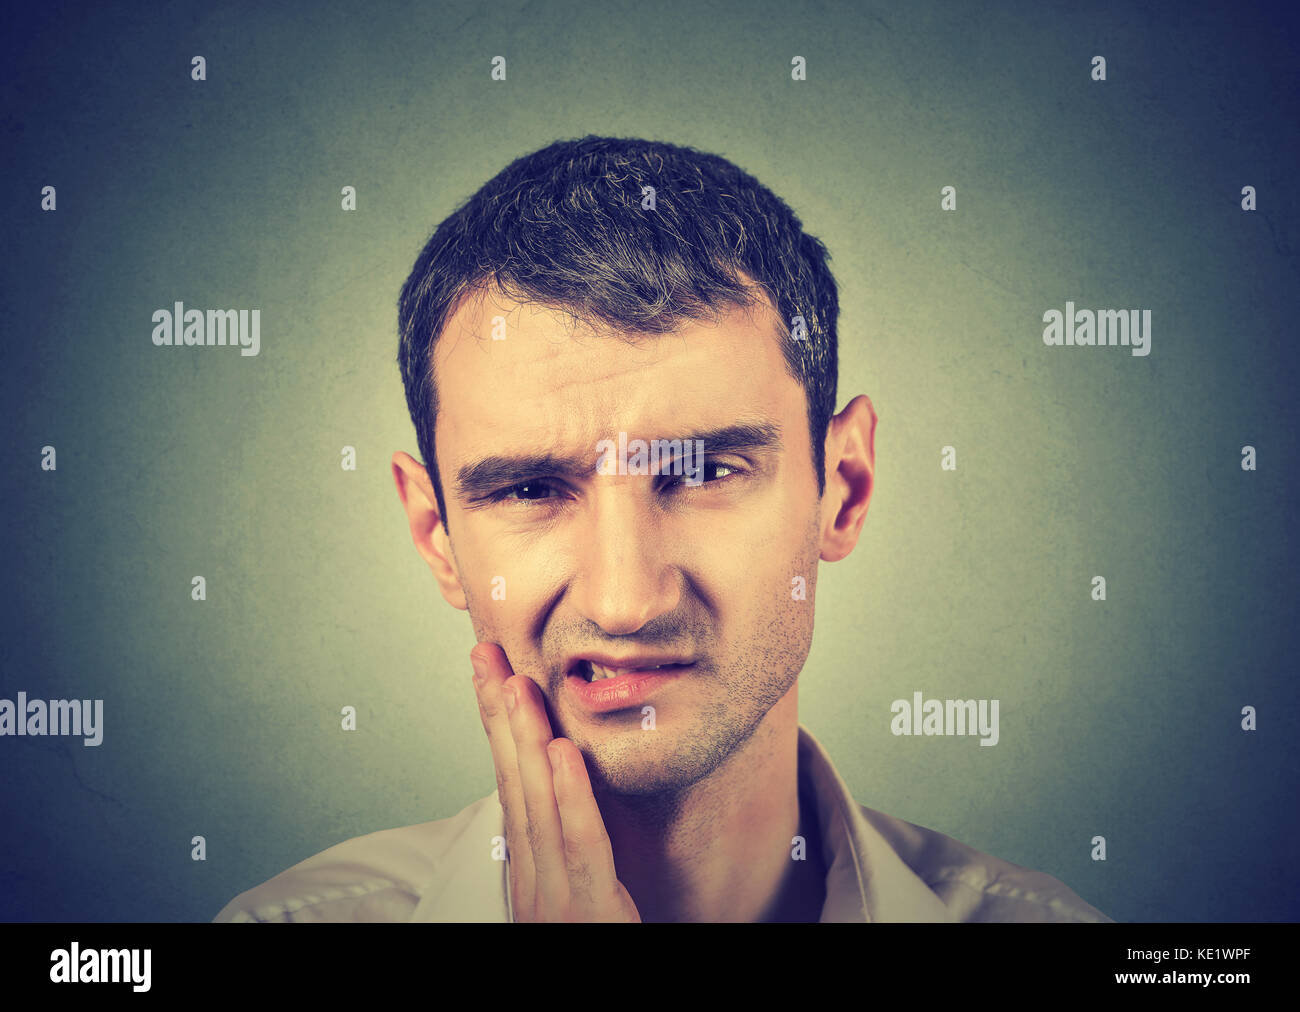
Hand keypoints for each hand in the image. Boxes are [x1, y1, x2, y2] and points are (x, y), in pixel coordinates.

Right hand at [470, 643, 640, 921]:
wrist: (598, 1003)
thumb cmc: (596, 946)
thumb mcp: (579, 894)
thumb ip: (568, 845)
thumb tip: (561, 787)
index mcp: (532, 868)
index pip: (512, 781)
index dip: (498, 723)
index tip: (491, 670)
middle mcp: (533, 877)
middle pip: (513, 781)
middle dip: (498, 713)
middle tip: (484, 652)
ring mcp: (555, 897)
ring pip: (538, 804)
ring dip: (526, 739)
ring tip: (518, 683)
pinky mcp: (589, 915)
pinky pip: (581, 848)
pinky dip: (571, 797)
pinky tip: (563, 754)